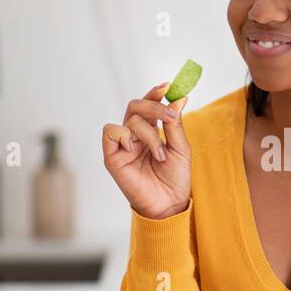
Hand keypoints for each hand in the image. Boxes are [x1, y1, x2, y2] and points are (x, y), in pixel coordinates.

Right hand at [102, 81, 190, 220]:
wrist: (169, 204)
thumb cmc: (175, 179)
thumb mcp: (180, 148)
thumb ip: (176, 124)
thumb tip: (180, 97)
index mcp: (151, 131)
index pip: (149, 105)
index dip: (156, 93)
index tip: (169, 86)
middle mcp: (134, 135)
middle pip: (136, 106)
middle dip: (154, 106)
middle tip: (170, 115)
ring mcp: (122, 145)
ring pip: (130, 120)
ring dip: (149, 133)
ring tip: (160, 154)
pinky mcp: (112, 157)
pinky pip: (110, 133)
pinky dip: (124, 135)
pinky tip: (134, 149)